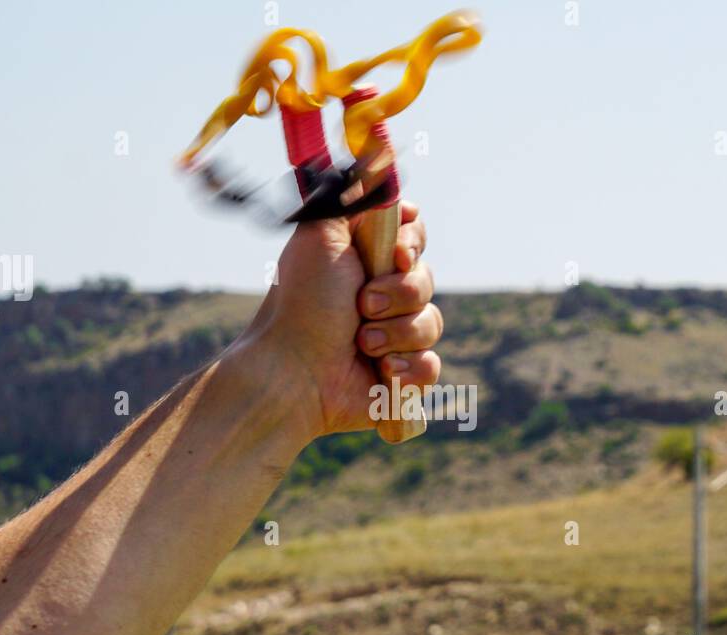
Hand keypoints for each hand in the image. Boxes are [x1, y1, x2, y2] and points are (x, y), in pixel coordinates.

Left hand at [240, 202, 440, 439]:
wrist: (294, 368)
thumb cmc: (303, 302)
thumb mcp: (321, 233)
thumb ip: (352, 199)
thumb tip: (378, 165)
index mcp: (366, 261)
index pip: (415, 239)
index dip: (412, 245)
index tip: (396, 254)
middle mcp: (382, 295)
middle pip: (426, 279)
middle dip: (397, 293)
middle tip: (361, 305)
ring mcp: (394, 336)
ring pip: (431, 322)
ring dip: (397, 332)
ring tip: (362, 342)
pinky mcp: (402, 376)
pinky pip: (432, 365)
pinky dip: (409, 367)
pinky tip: (382, 372)